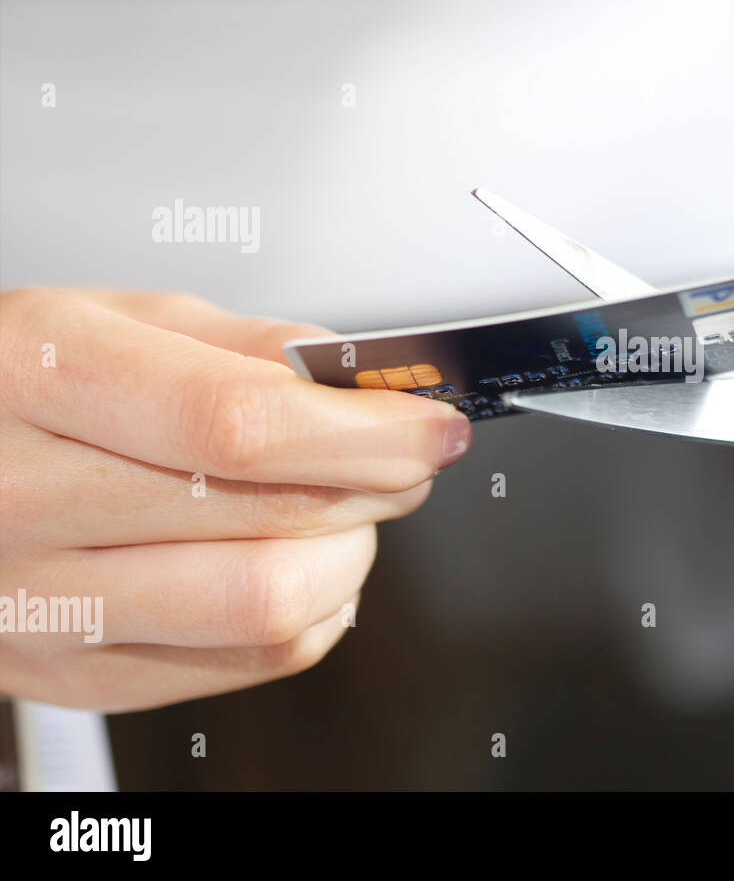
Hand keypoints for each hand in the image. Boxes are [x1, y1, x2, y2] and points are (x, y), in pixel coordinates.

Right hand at [0, 288, 469, 710]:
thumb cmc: (8, 383)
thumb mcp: (107, 317)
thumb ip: (243, 345)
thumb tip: (359, 383)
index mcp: (38, 384)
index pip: (239, 425)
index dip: (365, 431)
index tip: (433, 426)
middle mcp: (25, 505)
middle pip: (267, 525)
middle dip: (378, 487)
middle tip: (405, 456)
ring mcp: (45, 607)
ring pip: (267, 612)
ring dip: (351, 555)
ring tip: (350, 508)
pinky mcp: (76, 673)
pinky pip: (246, 664)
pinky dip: (313, 613)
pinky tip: (305, 564)